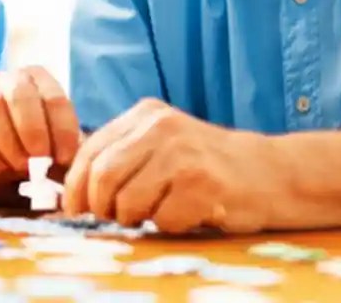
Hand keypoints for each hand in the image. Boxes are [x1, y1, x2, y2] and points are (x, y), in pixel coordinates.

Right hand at [0, 66, 81, 197]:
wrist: (0, 167)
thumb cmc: (34, 153)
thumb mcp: (55, 150)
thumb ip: (64, 154)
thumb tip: (68, 168)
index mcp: (38, 81)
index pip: (54, 99)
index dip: (62, 131)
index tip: (64, 159)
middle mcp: (6, 81)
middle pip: (20, 94)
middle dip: (32, 131)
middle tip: (37, 162)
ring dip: (8, 145)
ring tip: (18, 169)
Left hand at [62, 99, 283, 233]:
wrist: (270, 172)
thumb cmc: (206, 165)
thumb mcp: (160, 143)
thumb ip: (121, 155)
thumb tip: (71, 188)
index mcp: (145, 114)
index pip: (89, 152)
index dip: (76, 187)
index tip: (76, 209)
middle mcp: (161, 127)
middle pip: (102, 178)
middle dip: (103, 208)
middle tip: (119, 217)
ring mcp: (182, 153)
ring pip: (127, 203)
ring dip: (137, 219)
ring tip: (159, 211)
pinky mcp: (202, 183)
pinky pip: (163, 220)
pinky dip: (170, 226)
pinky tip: (189, 212)